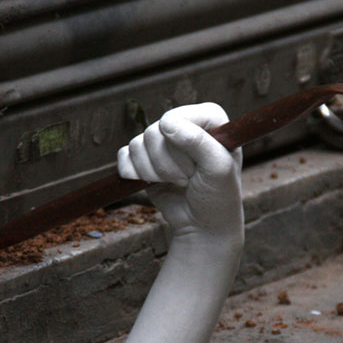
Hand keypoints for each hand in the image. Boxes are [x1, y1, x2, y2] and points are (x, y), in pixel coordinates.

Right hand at [117, 103, 242, 240]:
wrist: (203, 224)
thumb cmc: (218, 196)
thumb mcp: (218, 168)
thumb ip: (198, 141)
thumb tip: (165, 123)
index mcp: (208, 117)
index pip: (173, 118)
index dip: (180, 146)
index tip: (198, 165)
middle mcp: (183, 123)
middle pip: (152, 133)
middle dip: (168, 165)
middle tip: (188, 178)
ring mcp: (162, 140)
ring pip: (136, 145)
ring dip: (154, 173)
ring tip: (178, 182)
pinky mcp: (144, 157)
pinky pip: (124, 156)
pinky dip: (136, 175)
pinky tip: (156, 183)